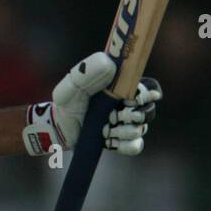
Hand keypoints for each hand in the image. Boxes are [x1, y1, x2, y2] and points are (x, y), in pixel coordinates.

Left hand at [23, 52, 159, 155]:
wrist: (59, 129)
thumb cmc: (67, 102)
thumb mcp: (73, 83)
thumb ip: (88, 71)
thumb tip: (110, 64)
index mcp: (124, 88)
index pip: (150, 88)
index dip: (148, 94)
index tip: (132, 99)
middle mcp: (129, 105)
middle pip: (149, 110)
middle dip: (132, 116)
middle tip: (112, 117)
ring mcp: (127, 125)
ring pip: (141, 129)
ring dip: (124, 131)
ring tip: (104, 130)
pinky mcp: (123, 142)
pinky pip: (136, 146)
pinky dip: (124, 145)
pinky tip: (109, 141)